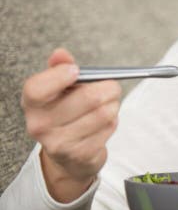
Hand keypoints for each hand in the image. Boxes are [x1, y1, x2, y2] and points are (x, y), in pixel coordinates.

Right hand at [21, 48, 121, 202]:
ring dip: (113, 105)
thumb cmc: (66, 113)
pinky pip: (109, 128)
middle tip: (112, 87)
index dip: (59, 76)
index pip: (37, 88)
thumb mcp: (59, 90)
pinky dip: (113, 122)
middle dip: (108, 88)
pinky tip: (104, 124)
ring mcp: (59, 143)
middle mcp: (39, 125)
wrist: (68, 155)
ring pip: (104, 113)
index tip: (76, 71)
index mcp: (32, 104)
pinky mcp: (80, 155)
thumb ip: (60, 69)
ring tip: (107, 105)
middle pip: (88, 97)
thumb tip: (60, 54)